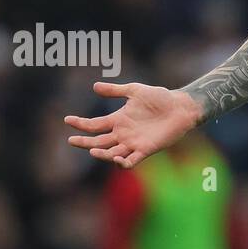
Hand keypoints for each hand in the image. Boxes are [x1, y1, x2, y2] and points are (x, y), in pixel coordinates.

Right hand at [64, 82, 200, 168]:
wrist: (180, 107)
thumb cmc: (160, 98)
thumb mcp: (135, 90)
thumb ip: (115, 90)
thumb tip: (94, 86)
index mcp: (118, 120)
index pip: (95, 125)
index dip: (81, 124)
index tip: (67, 120)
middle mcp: (123, 134)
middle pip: (99, 141)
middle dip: (85, 142)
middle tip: (71, 140)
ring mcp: (133, 143)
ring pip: (112, 153)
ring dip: (101, 154)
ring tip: (92, 150)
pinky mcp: (146, 150)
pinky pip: (132, 161)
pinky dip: (123, 163)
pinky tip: (116, 159)